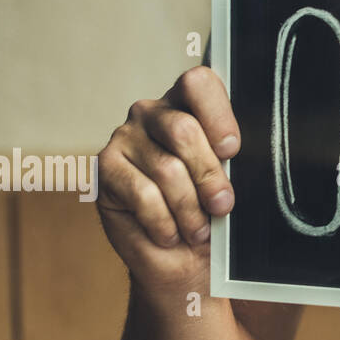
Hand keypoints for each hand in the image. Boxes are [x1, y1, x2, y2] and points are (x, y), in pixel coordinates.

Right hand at [97, 66, 239, 293]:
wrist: (178, 255)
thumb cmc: (207, 209)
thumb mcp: (226, 179)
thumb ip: (228, 159)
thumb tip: (234, 154)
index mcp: (187, 103)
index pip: (198, 84)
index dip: (217, 116)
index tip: (231, 151)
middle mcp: (152, 112)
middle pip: (184, 130)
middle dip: (209, 175)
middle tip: (222, 205)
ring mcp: (125, 137)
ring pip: (167, 168)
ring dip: (189, 207)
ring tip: (198, 229)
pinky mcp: (105, 168)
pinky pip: (142, 194)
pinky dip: (163, 221)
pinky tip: (170, 233)